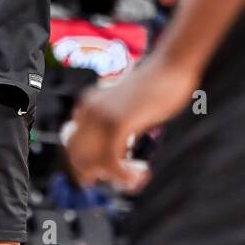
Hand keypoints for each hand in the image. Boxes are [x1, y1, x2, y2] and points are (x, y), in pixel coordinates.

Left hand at [65, 54, 198, 188]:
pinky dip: (124, 175)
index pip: (72, 145)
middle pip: (78, 157)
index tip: (112, 173)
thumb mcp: (129, 111)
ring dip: (116, 178)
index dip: (88, 165)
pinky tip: (143, 172)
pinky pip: (110, 161)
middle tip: (127, 177)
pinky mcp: (117, 123)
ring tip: (138, 177)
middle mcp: (88, 110)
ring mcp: (101, 116)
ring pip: (92, 163)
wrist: (172, 66)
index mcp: (88, 105)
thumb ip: (117, 130)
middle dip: (100, 174)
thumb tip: (115, 162)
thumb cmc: (159, 88)